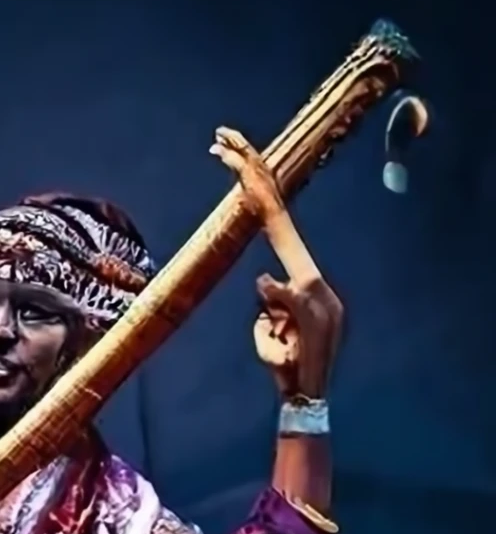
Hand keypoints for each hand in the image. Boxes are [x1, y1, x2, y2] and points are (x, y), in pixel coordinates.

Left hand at [208, 125, 343, 398]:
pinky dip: (273, 339)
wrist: (307, 396)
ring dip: (271, 327)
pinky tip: (287, 355)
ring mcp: (313, 288)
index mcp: (302, 276)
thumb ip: (270, 302)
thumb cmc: (285, 364)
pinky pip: (275, 307)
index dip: (255, 184)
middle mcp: (312, 275)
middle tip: (221, 137)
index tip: (234, 152)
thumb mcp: (268, 330)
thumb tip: (266, 280)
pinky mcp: (308, 304)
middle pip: (274, 212)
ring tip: (282, 344)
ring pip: (270, 284)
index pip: (273, 218)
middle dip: (248, 173)